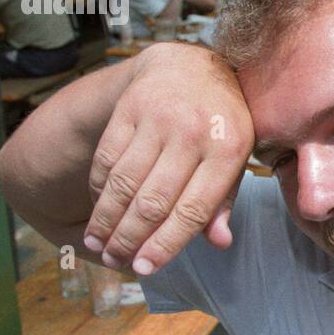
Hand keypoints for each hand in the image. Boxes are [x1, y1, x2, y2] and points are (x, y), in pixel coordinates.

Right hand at [83, 44, 253, 274]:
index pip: (193, 210)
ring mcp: (159, 118)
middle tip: (116, 260)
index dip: (166, 245)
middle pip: (153, 201)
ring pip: (124, 183)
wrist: (192, 65)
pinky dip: (99, 190)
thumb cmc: (219, 124)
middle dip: (130, 239)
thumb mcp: (236, 159)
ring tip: (97, 242)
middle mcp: (194, 133)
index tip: (144, 269)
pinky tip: (98, 208)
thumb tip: (220, 243)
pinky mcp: (130, 108)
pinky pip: (108, 158)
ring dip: (106, 220)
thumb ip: (225, 200)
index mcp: (229, 150)